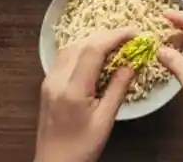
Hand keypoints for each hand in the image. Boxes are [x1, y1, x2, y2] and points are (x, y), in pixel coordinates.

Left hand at [35, 28, 135, 161]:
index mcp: (72, 90)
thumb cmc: (81, 148)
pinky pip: (64, 58)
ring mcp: (49, 82)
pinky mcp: (47, 86)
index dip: (115, 37)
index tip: (135, 33)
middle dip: (106, 36)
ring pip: (70, 48)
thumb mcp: (105, 120)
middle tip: (128, 37)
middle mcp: (56, 81)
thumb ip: (118, 88)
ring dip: (92, 41)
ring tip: (114, 43)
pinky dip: (82, 50)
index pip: (93, 50)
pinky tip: (95, 56)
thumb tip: (132, 63)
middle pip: (80, 44)